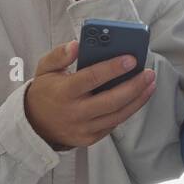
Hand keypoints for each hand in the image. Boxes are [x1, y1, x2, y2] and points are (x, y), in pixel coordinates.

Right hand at [24, 40, 156, 148]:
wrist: (34, 124)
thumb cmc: (45, 91)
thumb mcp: (44, 68)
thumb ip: (59, 55)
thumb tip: (76, 45)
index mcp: (64, 92)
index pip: (92, 78)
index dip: (113, 68)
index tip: (131, 58)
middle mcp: (74, 112)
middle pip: (111, 100)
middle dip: (134, 86)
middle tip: (149, 72)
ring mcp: (83, 128)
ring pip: (117, 115)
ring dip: (138, 99)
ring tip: (150, 84)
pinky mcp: (89, 139)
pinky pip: (113, 124)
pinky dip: (127, 111)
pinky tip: (138, 97)